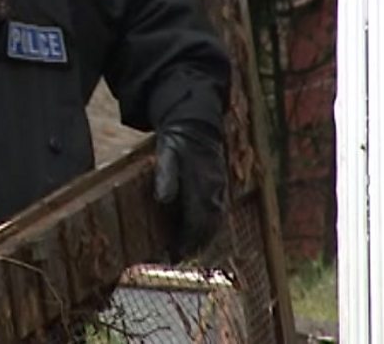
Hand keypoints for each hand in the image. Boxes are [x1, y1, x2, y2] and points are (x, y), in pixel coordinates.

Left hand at [153, 125, 226, 258]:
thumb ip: (165, 176)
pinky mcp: (221, 186)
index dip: (187, 241)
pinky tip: (200, 231)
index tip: (175, 255)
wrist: (197, 125)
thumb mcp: (166, 154)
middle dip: (196, 245)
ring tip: (188, 250)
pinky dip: (210, 226)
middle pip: (209, 227)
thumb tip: (162, 199)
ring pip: (216, 221)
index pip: (197, 222)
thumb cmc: (178, 141)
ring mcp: (220, 189)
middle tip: (179, 258)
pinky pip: (218, 212)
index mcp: (202, 186)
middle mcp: (215, 191)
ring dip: (204, 238)